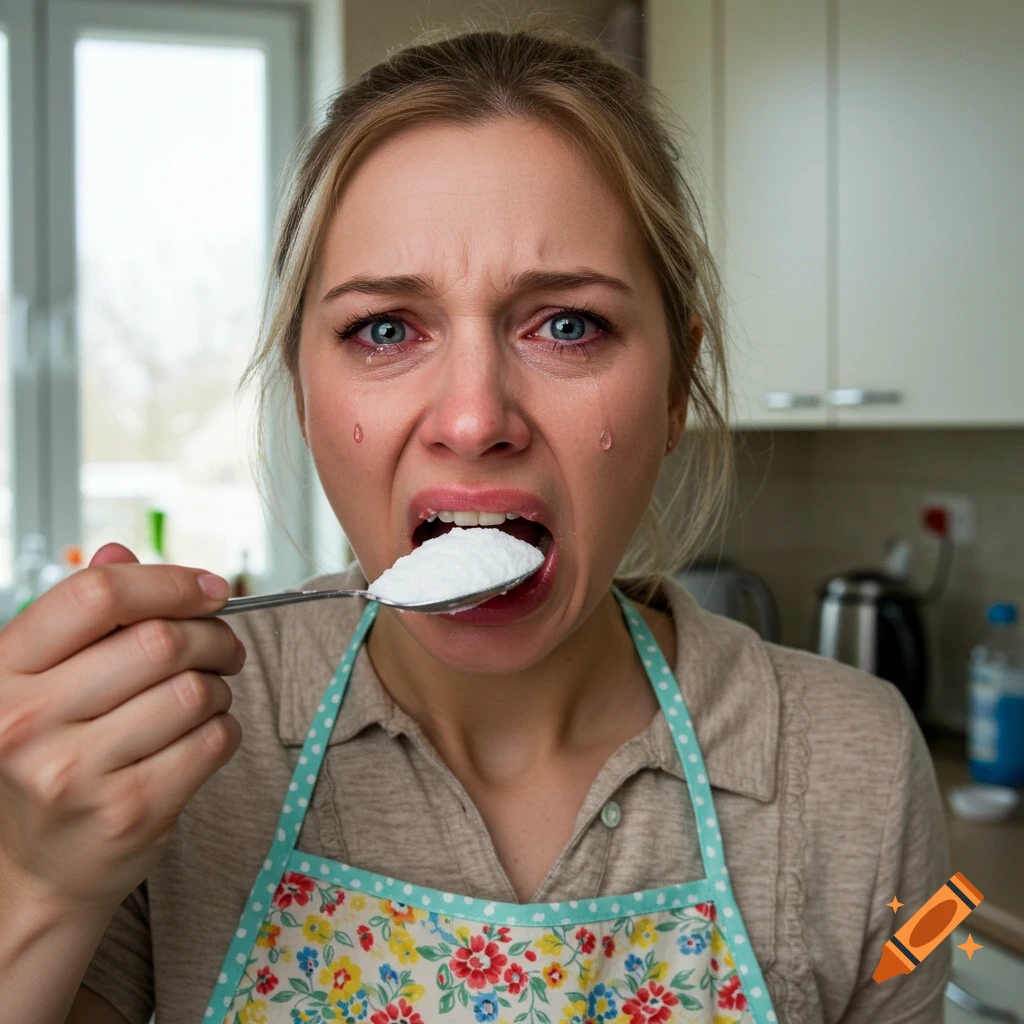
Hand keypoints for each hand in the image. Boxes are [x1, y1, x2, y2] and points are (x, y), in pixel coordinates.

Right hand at [0, 542, 245, 914]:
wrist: (37, 869)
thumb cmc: (51, 757)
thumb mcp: (44, 681)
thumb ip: (82, 615)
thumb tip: (121, 550)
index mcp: (4, 672)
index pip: (96, 594)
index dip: (168, 581)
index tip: (210, 589)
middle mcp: (27, 722)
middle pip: (159, 641)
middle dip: (213, 635)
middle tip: (224, 646)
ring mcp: (75, 773)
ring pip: (194, 692)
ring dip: (220, 687)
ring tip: (208, 696)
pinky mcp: (128, 812)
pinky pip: (213, 741)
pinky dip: (226, 729)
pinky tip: (206, 734)